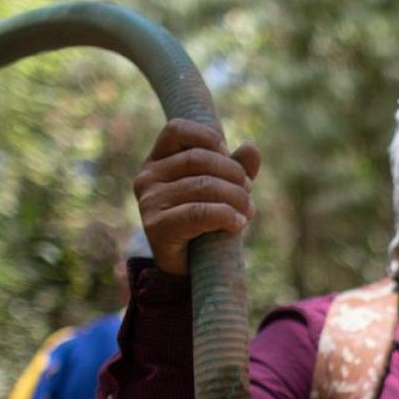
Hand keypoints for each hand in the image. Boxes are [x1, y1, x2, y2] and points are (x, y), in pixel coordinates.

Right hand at [132, 119, 261, 275]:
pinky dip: (226, 216)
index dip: (208, 137)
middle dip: (233, 173)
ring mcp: (149, 202)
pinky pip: (199, 213)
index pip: (176, 129)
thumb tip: (251, 147)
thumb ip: (237, 167)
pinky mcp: (157, 227)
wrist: (188, 269)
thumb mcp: (223, 189)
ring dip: (236, 197)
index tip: (229, 156)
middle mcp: (147, 178)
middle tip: (248, 192)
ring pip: (203, 186)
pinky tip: (238, 224)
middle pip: (198, 159)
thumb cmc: (205, 223)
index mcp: (157, 161)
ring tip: (248, 211)